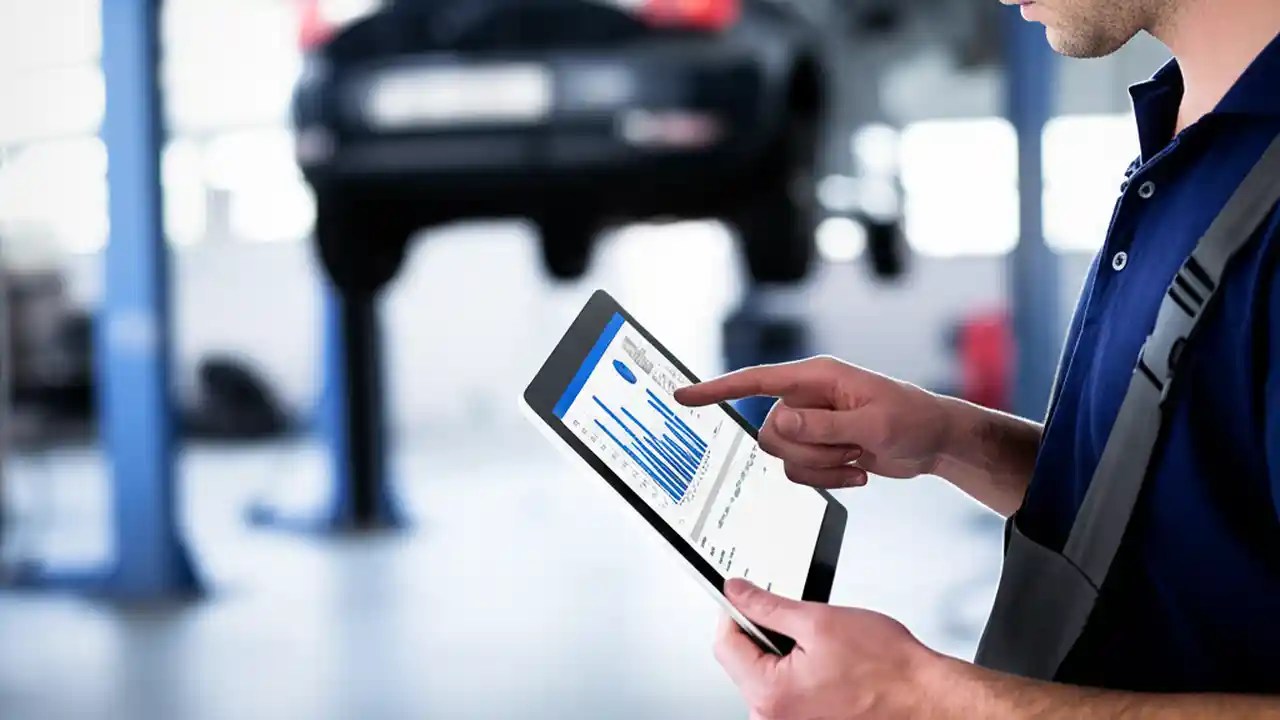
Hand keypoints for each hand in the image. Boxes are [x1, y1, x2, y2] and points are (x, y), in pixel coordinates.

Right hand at [676, 357, 954, 488]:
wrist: (934, 442)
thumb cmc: (912, 420)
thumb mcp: (872, 423)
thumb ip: (822, 425)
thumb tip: (777, 422)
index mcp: (816, 377)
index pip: (755, 381)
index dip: (717, 390)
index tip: (684, 397)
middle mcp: (806, 398)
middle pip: (770, 433)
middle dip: (807, 451)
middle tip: (849, 447)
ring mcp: (811, 424)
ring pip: (783, 457)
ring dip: (821, 467)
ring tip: (858, 457)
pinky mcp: (818, 446)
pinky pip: (800, 473)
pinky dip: (829, 478)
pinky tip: (859, 470)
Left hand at [715, 579, 944, 719]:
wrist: (925, 698)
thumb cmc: (888, 670)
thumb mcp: (819, 621)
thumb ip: (769, 606)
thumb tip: (737, 593)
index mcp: (770, 695)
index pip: (724, 644)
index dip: (734, 612)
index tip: (744, 596)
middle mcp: (773, 719)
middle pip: (742, 662)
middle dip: (763, 634)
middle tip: (797, 622)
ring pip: (764, 676)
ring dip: (782, 655)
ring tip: (819, 648)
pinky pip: (783, 692)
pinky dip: (796, 673)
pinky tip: (824, 666)